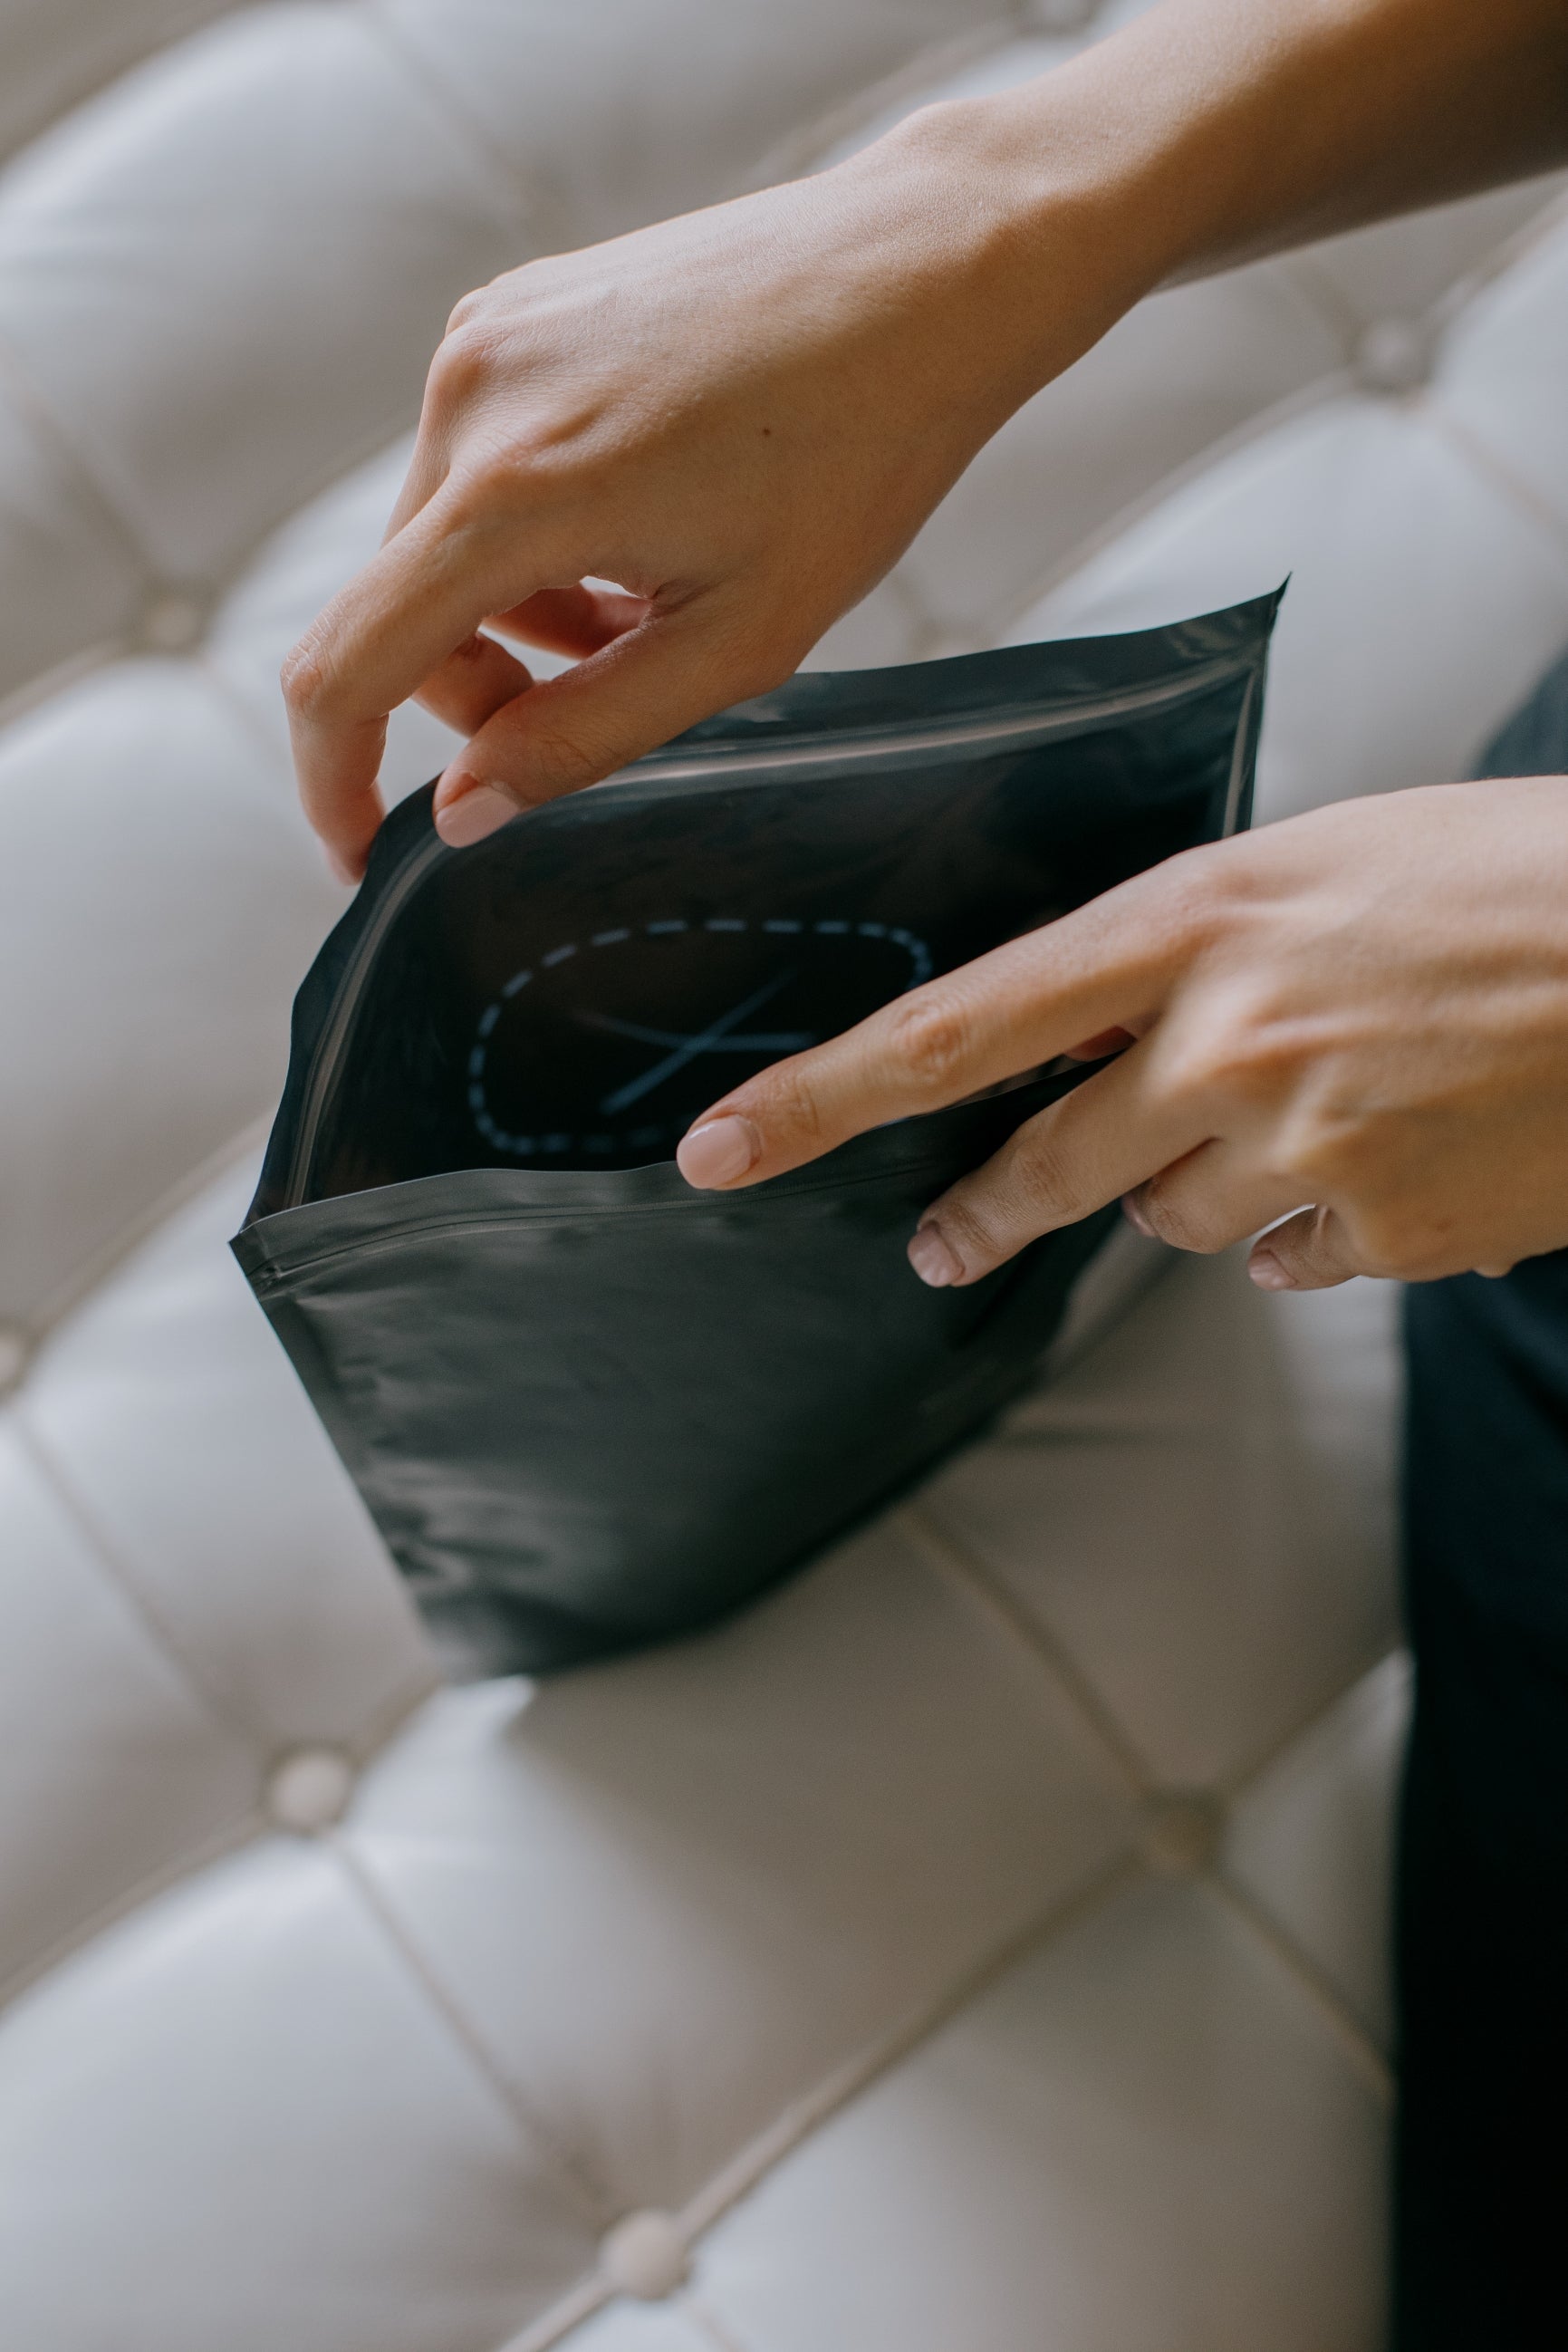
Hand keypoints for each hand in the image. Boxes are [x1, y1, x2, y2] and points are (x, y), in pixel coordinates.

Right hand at [280, 101, 1156, 880]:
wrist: (923, 272)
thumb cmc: (858, 454)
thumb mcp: (735, 641)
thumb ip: (583, 738)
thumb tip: (460, 813)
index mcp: (515, 491)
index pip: (347, 668)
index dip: (332, 780)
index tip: (359, 850)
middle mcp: (470, 398)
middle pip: (401, 611)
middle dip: (487, 689)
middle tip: (614, 694)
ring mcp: (484, 339)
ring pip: (444, 543)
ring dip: (523, 610)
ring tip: (654, 603)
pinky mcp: (513, 311)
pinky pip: (480, 466)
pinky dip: (536, 531)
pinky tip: (645, 525)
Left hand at [673, 779, 1567, 1291]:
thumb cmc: (1504, 877)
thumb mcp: (1316, 866)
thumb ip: (1189, 955)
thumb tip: (1101, 1058)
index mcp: (1193, 915)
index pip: (956, 1024)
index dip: (822, 1096)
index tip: (719, 1150)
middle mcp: (1226, 1035)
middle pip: (1048, 1163)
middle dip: (986, 1212)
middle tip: (943, 1240)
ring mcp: (1304, 1142)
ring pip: (1179, 1216)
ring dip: (1217, 1181)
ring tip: (1334, 1098)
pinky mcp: (1385, 1229)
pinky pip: (1292, 1258)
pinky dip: (1322, 1222)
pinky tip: (1403, 1147)